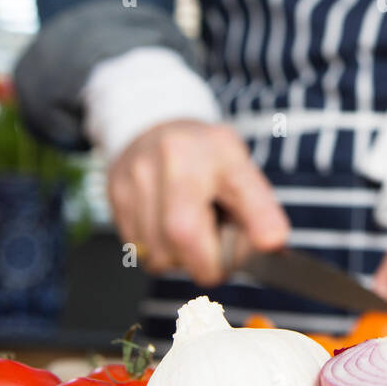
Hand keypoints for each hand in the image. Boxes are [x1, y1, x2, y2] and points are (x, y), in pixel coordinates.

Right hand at [107, 120, 289, 285]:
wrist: (154, 125)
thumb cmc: (206, 156)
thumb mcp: (242, 170)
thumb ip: (259, 208)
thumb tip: (272, 244)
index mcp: (215, 150)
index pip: (234, 200)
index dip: (233, 249)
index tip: (247, 258)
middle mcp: (171, 156)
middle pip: (182, 236)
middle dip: (204, 261)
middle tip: (216, 251)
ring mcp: (136, 175)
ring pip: (157, 253)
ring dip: (178, 258)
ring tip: (189, 228)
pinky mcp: (114, 193)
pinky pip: (138, 249)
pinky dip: (157, 249)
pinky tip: (165, 224)